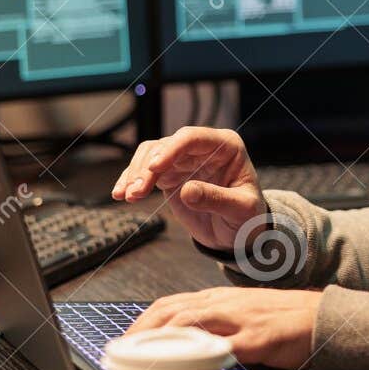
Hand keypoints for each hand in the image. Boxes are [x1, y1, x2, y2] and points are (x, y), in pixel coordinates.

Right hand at [112, 127, 264, 252]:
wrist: (238, 232)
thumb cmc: (247, 217)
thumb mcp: (241, 210)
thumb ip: (217, 199)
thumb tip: (187, 191)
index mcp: (226, 146)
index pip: (193, 137)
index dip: (171, 150)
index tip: (154, 168)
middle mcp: (203, 147)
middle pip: (166, 146)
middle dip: (147, 167)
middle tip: (135, 192)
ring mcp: (184, 159)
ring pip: (150, 155)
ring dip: (135, 174)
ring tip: (127, 196)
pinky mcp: (170, 174)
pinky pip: (145, 171)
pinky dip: (131, 181)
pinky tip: (120, 194)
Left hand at [129, 287, 319, 369]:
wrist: (325, 316)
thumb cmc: (285, 320)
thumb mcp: (243, 317)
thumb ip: (216, 328)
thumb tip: (185, 349)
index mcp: (220, 299)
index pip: (170, 304)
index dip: (142, 321)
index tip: (124, 340)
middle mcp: (225, 304)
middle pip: (172, 311)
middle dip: (141, 331)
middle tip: (123, 352)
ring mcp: (241, 319)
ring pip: (191, 321)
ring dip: (161, 340)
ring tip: (141, 358)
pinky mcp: (259, 338)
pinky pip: (225, 346)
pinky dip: (201, 355)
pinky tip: (186, 367)